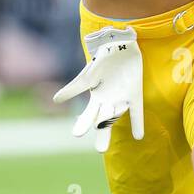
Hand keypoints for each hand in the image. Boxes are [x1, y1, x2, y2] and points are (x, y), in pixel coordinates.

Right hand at [53, 27, 143, 152]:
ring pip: (117, 117)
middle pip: (104, 122)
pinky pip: (137, 111)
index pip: (89, 115)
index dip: (83, 124)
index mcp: (96, 98)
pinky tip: (138, 137)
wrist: (118, 44)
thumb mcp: (87, 74)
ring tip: (112, 144)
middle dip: (102, 135)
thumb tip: (55, 101)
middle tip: (101, 150)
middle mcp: (108, 102)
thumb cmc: (101, 59)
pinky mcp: (135, 93)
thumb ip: (74, 88)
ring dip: (115, 128)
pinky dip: (137, 123)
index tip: (76, 135)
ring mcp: (121, 98)